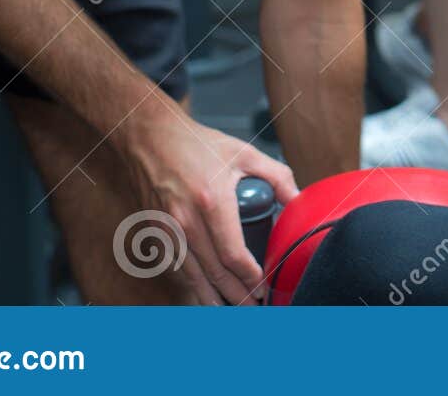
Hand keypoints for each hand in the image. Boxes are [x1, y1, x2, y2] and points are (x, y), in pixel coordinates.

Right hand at [116, 108, 298, 305]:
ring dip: (212, 297)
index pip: (232, 254)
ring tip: (231, 310)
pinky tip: (203, 293)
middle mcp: (186, 221)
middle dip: (236, 295)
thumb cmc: (197, 144)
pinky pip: (175, 267)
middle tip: (254, 307)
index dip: (250, 276)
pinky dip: (190, 285)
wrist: (149, 138)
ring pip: (192, 276)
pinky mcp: (155, 232)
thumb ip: (277, 175)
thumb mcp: (244, 152)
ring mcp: (167, 229)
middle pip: (214, 272)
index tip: (264, 285)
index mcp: (211, 201)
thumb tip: (297, 200)